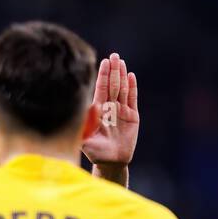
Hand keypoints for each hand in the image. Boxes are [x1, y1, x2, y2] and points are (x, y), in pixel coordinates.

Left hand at [81, 52, 138, 172]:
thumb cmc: (95, 152)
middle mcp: (110, 108)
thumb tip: (85, 112)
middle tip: (114, 56)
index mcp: (98, 111)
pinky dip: (132, 88)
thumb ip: (84, 128)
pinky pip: (132, 99)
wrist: (111, 162)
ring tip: (122, 62)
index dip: (102, 76)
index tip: (103, 62)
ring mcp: (122, 111)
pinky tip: (131, 76)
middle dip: (112, 71)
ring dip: (122, 75)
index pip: (100, 89)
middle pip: (112, 86)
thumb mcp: (86, 140)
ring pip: (122, 89)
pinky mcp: (132, 117)